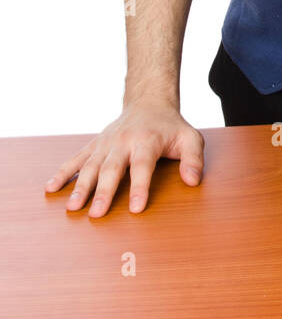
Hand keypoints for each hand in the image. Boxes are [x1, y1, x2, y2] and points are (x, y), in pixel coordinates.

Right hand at [44, 102, 204, 216]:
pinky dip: (63, 173)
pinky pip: (76, 159)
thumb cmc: (171, 127)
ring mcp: (106, 143)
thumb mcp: (191, 138)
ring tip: (72, 208)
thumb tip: (193, 181)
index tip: (135, 209)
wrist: (149, 103)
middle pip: (112, 168)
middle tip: (96, 215)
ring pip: (91, 165)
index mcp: (147, 141)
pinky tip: (51, 188)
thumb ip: (194, 160)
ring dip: (80, 187)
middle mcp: (123, 142)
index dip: (139, 187)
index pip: (143, 166)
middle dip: (103, 191)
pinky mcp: (95, 145)